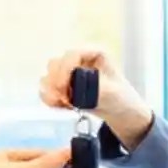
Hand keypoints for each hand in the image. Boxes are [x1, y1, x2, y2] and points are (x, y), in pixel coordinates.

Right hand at [39, 47, 153, 148]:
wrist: (120, 113)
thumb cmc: (121, 98)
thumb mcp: (112, 92)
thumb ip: (94, 87)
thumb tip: (75, 85)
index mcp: (93, 54)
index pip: (71, 54)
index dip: (64, 70)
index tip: (64, 87)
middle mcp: (79, 60)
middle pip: (55, 64)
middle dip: (57, 83)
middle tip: (67, 99)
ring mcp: (69, 73)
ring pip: (47, 77)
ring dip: (52, 93)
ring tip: (67, 105)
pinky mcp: (63, 87)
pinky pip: (47, 90)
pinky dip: (51, 100)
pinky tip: (63, 107)